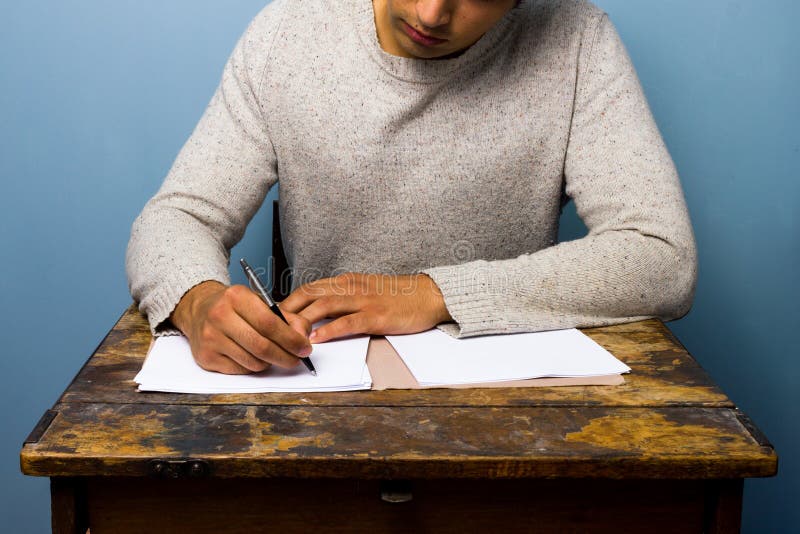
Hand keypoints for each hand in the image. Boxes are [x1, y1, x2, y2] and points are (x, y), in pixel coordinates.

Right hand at [170, 281, 312, 374]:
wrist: (200, 310)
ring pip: (252, 362)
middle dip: (285, 356)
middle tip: (296, 359)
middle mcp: (220, 315)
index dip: (291, 340)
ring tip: (271, 354)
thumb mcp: (261, 303)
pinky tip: (252, 356)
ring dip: (269, 362)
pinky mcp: (205, 356)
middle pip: (261, 346)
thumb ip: (288, 318)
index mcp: (237, 297)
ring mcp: (210, 337)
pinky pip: (240, 370)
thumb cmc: (236, 308)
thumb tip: (302, 339)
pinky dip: (252, 367)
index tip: (304, 348)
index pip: (270, 324)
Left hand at [280, 273, 451, 342]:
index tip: (270, 315)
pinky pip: (347, 322)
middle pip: (309, 295)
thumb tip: (315, 313)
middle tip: (268, 326)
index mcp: (345, 282)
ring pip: (323, 306)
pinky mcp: (376, 315)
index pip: (308, 288)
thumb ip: (341, 300)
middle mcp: (350, 287)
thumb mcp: (364, 292)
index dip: (287, 301)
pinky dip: (329, 330)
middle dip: (286, 311)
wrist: (428, 295)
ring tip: (284, 335)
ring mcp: (363, 300)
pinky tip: (316, 339)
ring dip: (301, 321)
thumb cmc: (396, 297)